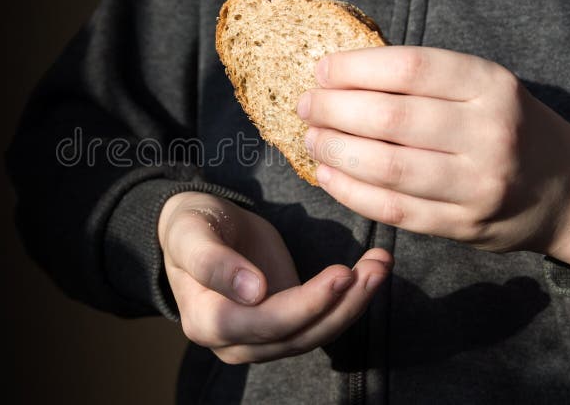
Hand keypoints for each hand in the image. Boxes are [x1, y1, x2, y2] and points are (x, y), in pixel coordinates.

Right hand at [157, 191, 391, 363]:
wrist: (196, 228)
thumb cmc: (190, 226)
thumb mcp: (191, 233)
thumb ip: (212, 262)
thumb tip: (252, 292)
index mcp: (206, 321)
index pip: (263, 324)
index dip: (305, 305)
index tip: (340, 276)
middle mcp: (234, 342)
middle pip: (297, 335)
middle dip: (341, 304)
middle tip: (374, 267)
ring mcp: (261, 339)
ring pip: (315, 334)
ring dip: (353, 304)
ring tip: (379, 266)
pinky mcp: (284, 325)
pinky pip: (320, 322)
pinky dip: (349, 301)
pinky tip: (370, 273)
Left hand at [298, 46, 569, 273]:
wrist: (565, 189)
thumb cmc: (506, 126)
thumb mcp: (482, 87)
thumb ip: (423, 80)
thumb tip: (340, 74)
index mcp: (490, 85)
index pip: (409, 67)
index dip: (354, 68)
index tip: (322, 70)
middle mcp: (488, 132)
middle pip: (389, 117)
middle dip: (333, 109)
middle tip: (306, 107)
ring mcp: (477, 184)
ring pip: (385, 166)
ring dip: (335, 151)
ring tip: (312, 140)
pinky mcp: (462, 225)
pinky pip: (392, 209)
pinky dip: (350, 192)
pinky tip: (327, 175)